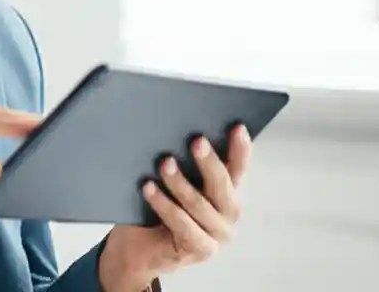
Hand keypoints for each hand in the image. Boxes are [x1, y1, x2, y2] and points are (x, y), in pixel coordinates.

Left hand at [98, 125, 253, 291]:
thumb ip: (183, 164)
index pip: (237, 169)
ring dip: (179, 182)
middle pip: (222, 186)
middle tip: (196, 141)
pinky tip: (148, 188)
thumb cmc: (156, 208)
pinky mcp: (200, 249)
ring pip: (199, 204)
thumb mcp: (173, 183)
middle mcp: (228, 214)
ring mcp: (217, 235)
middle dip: (209, 162)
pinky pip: (181, 222)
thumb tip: (176, 132)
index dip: (240, 149)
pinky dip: (163, 204)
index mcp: (226, 194)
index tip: (237, 127)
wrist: (138, 248)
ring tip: (164, 164)